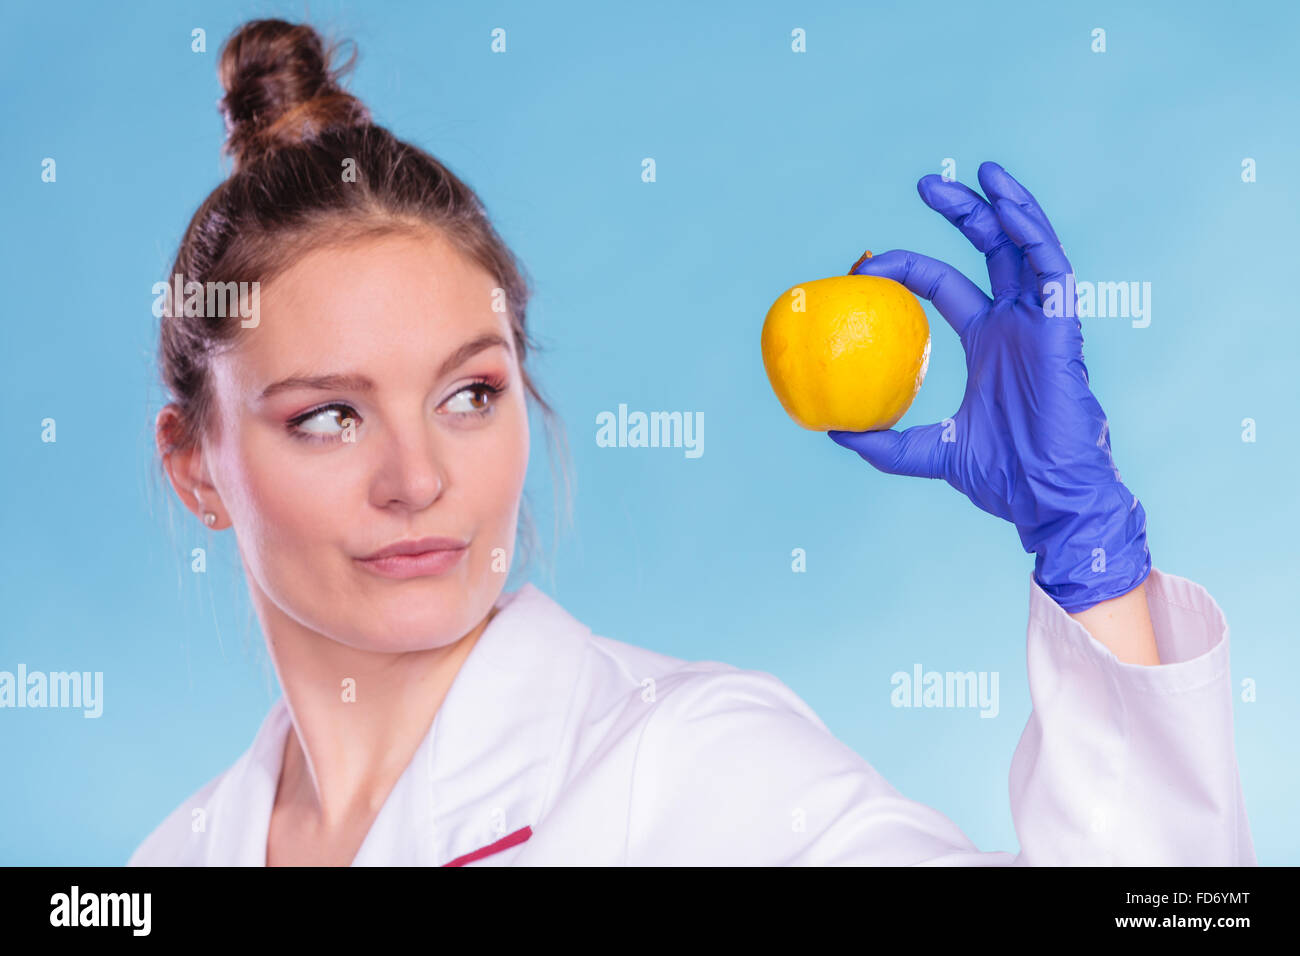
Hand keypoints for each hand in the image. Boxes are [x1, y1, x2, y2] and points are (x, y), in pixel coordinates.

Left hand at [828, 161, 1149, 612]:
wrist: (1046, 499)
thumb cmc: (1000, 479)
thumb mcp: (927, 454)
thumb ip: (884, 442)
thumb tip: (832, 430)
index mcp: (986, 342)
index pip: (945, 284)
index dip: (910, 266)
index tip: (867, 263)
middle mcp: (1015, 323)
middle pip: (989, 250)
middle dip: (963, 213)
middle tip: (924, 186)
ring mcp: (1042, 323)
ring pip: (1027, 247)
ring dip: (1005, 207)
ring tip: (979, 173)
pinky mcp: (1065, 329)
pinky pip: (1052, 270)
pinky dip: (1032, 235)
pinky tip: (1007, 209)